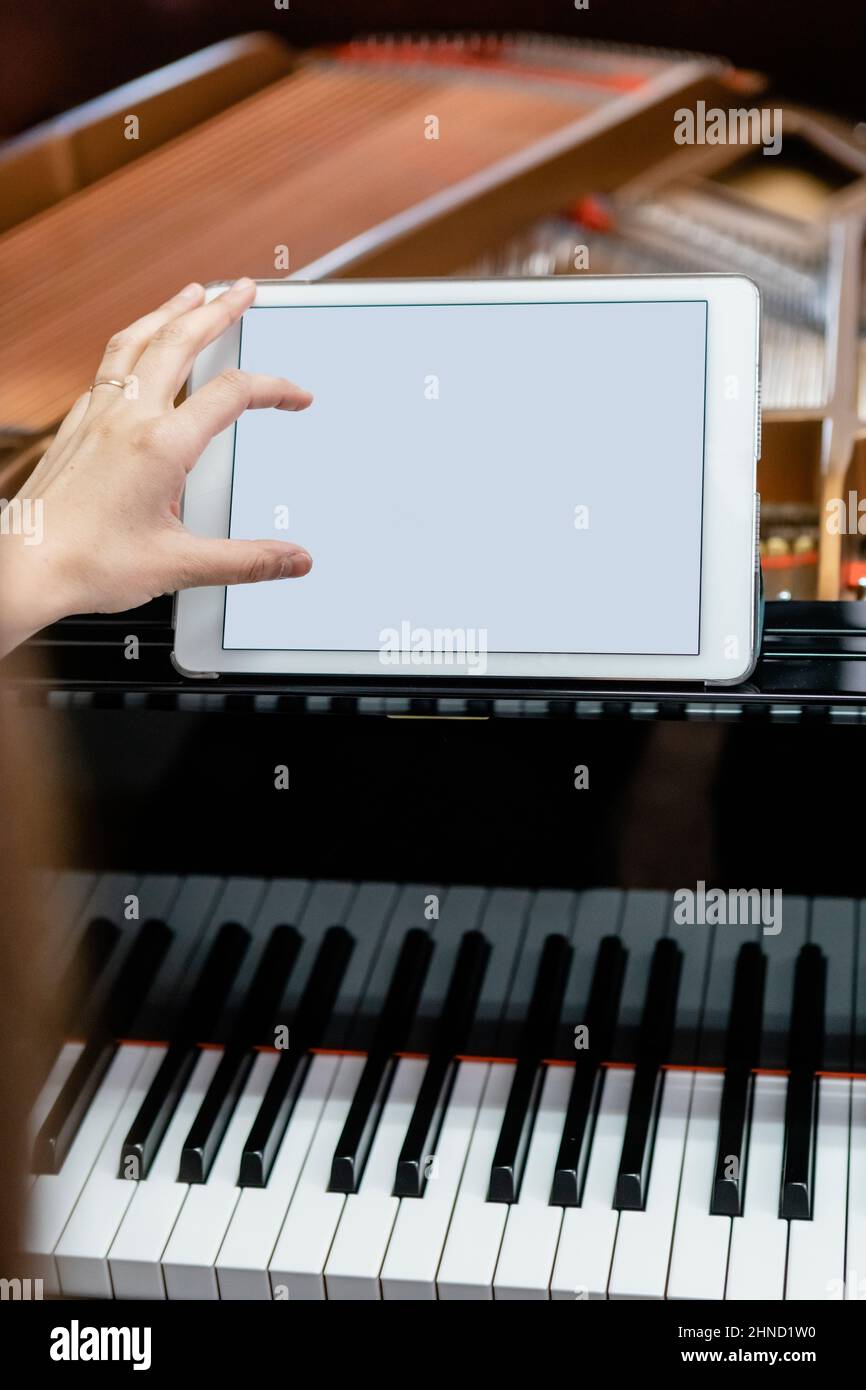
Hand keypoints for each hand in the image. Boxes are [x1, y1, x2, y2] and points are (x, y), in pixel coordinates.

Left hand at [0, 278, 312, 655]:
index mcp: (160, 445)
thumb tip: (293, 560)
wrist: (24, 568)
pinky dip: (134, 344)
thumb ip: (246, 561)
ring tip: (192, 293)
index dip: (274, 389)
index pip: (232, 395)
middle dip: (219, 309)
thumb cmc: (89, 564)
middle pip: (181, 341)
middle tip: (245, 289)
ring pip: (137, 342)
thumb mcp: (180, 565)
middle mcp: (127, 418)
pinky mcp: (75, 426)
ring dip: (170, 312)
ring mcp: (96, 415)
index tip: (297, 397)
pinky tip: (138, 352)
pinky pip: (108, 367)